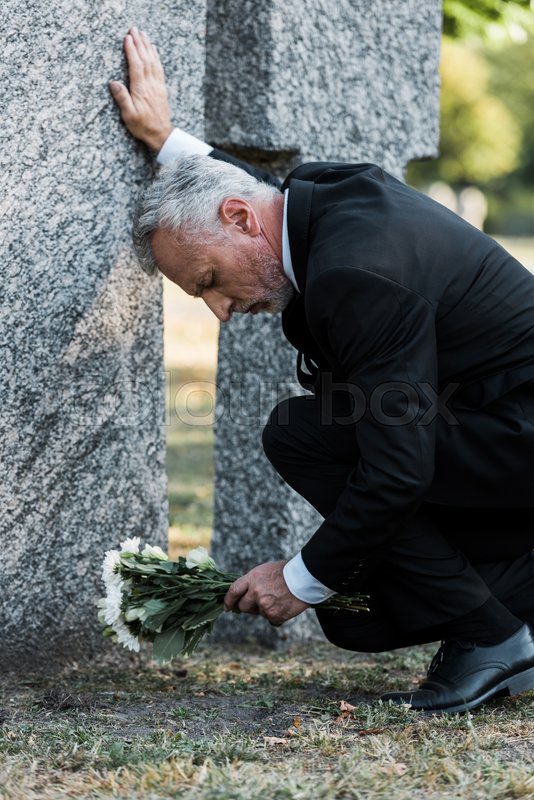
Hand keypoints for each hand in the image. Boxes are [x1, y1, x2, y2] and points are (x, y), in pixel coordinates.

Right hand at [109, 27, 172, 151]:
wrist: (161, 135)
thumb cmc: (143, 127)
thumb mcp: (129, 116)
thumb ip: (122, 99)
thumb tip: (113, 83)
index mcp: (141, 90)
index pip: (136, 65)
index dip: (132, 51)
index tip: (127, 38)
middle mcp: (151, 85)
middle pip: (146, 59)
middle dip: (140, 43)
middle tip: (134, 29)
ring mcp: (158, 86)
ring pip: (153, 62)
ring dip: (148, 46)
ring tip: (143, 34)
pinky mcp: (161, 89)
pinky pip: (159, 68)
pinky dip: (156, 57)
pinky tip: (153, 50)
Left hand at [223, 561, 308, 625]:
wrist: (304, 579)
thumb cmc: (286, 572)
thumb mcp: (264, 571)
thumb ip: (252, 582)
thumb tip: (243, 594)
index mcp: (252, 578)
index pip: (233, 591)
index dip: (228, 600)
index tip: (227, 606)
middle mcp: (256, 592)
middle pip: (243, 606)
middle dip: (248, 606)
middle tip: (259, 601)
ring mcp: (265, 605)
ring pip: (258, 613)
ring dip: (264, 609)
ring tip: (277, 598)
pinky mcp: (274, 615)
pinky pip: (270, 619)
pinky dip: (275, 614)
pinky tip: (283, 604)